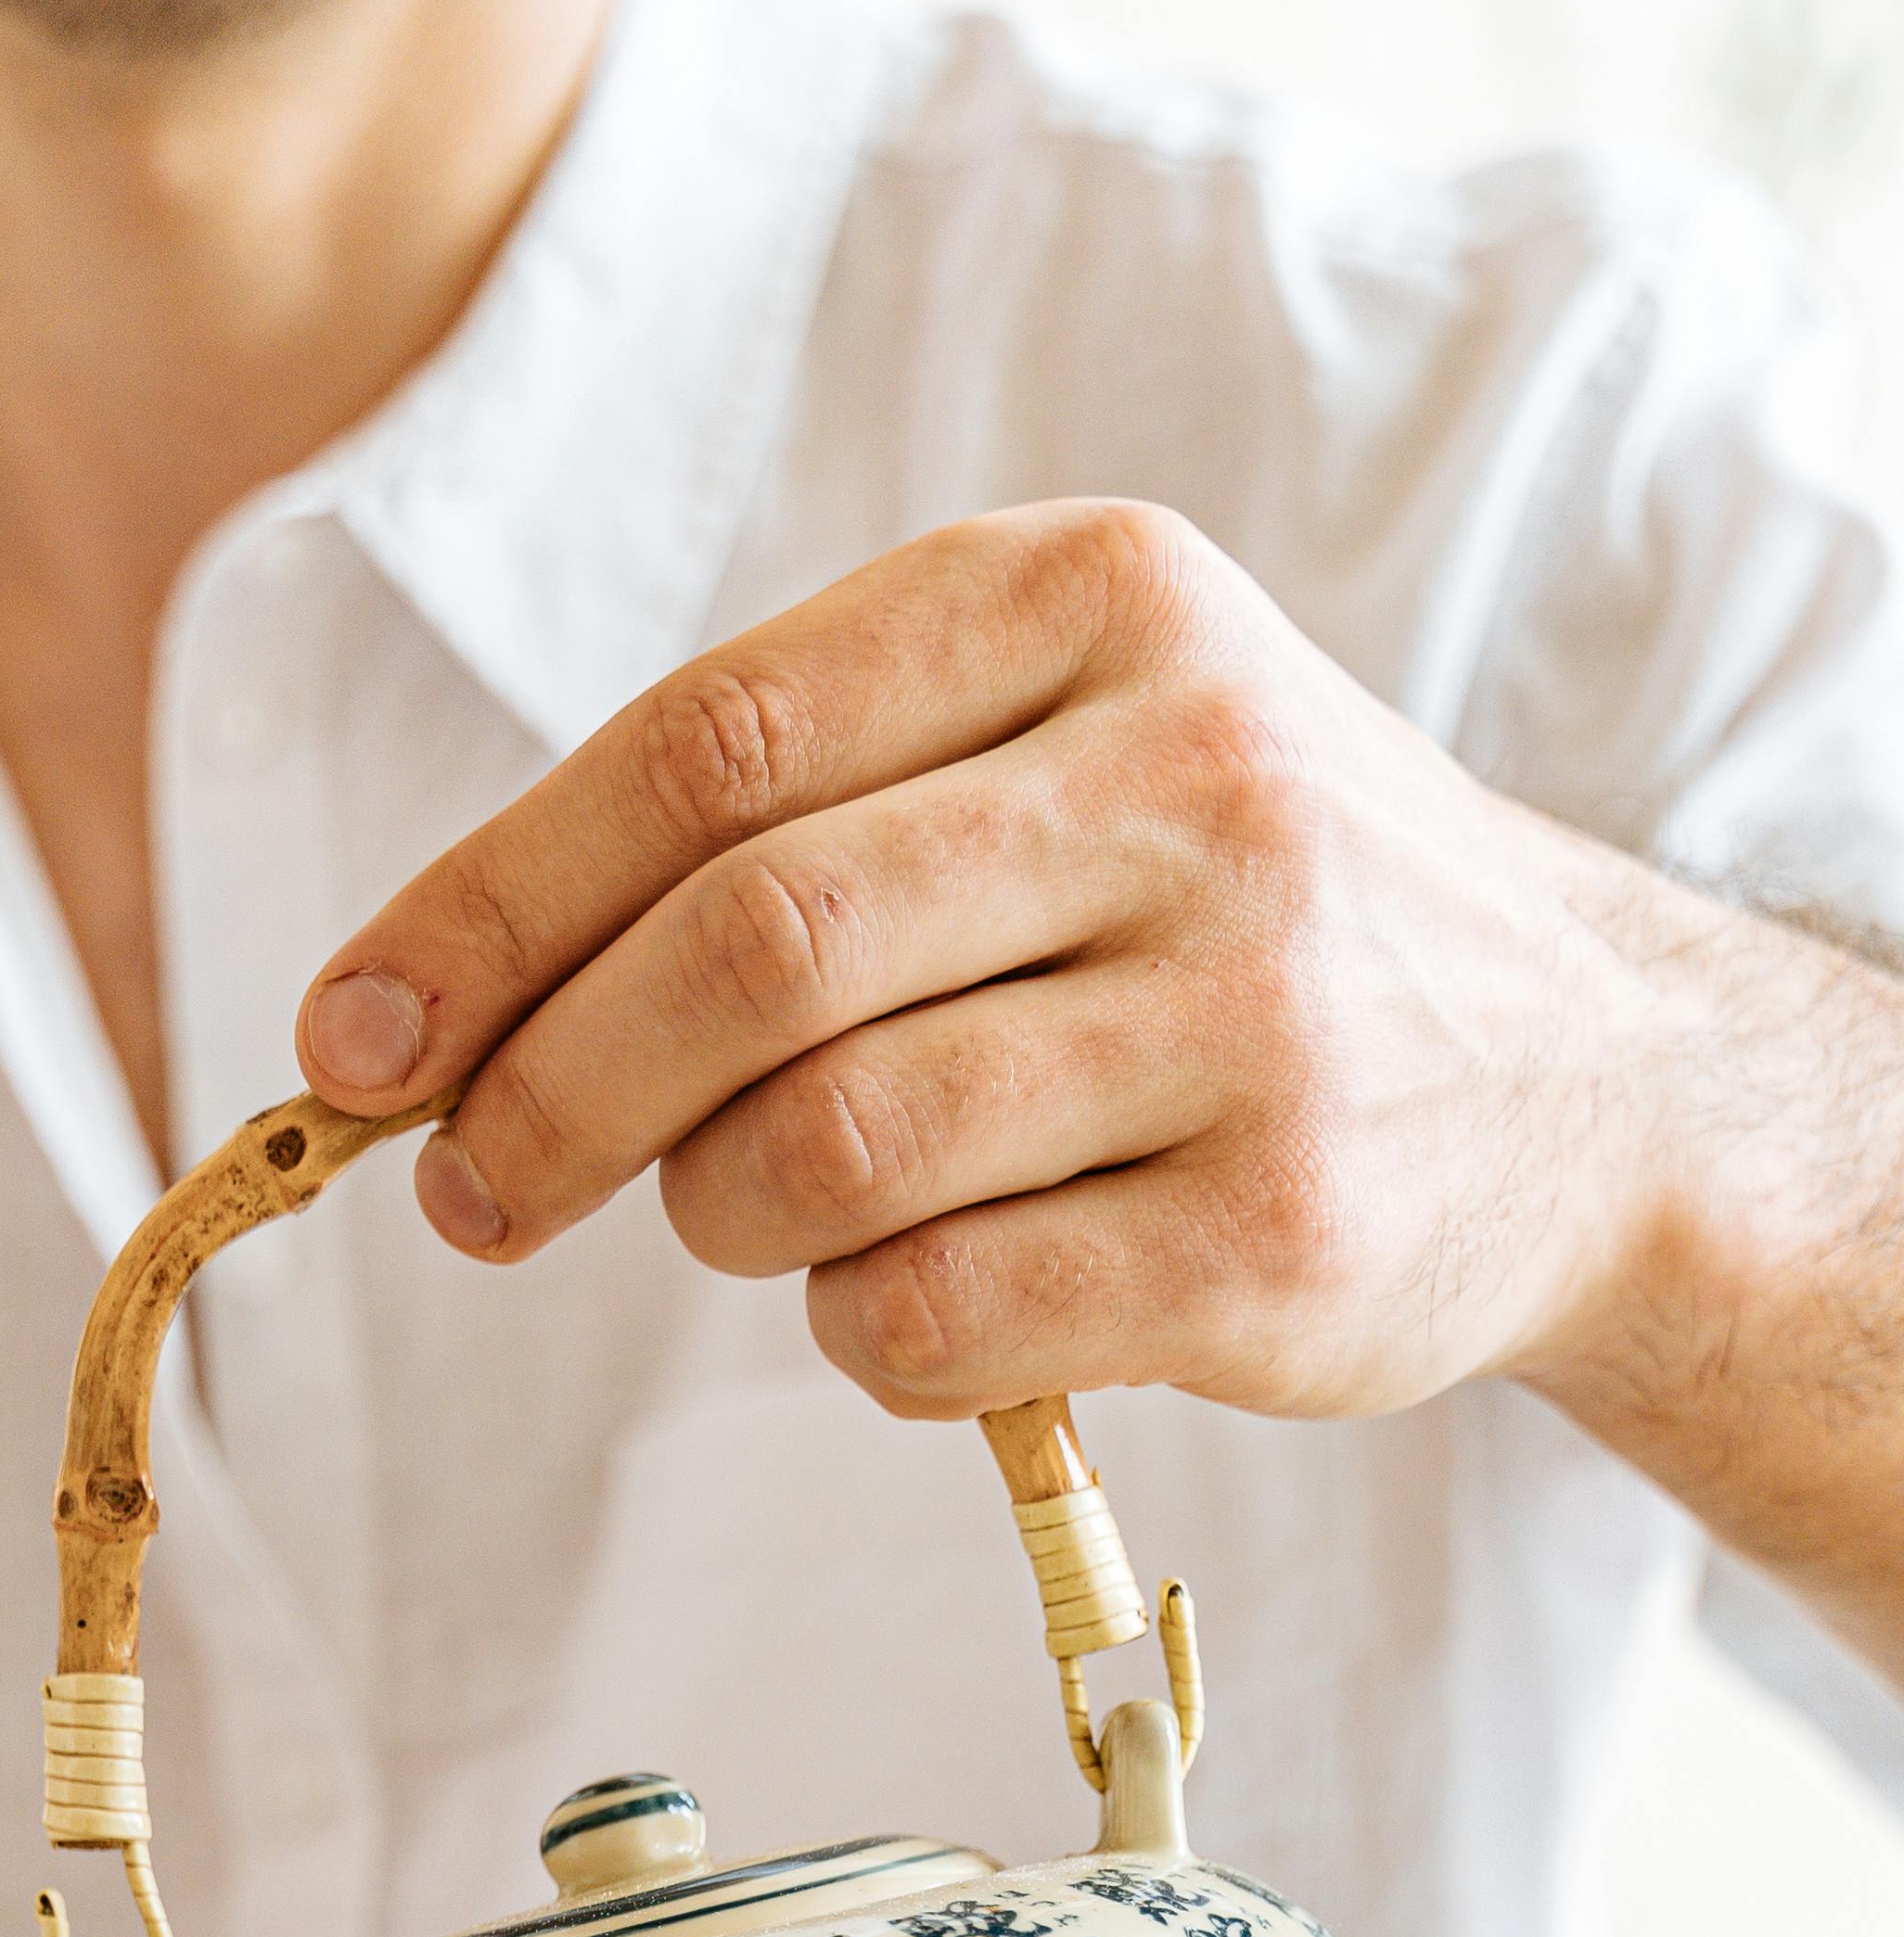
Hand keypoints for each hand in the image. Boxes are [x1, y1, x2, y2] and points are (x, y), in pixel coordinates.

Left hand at [294, 496, 1690, 1433]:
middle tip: (473, 1194)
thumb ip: (769, 828)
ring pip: (828, 1147)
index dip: (487, 911)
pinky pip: (936, 1313)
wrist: (1586, 1074)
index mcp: (1088, 603)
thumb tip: (415, 1018)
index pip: (705, 747)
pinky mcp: (1272, 1236)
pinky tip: (906, 1297)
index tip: (350, 1043)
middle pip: (747, 948)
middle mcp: (1188, 779)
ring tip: (751, 1215)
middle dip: (549, 1094)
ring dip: (719, 1216)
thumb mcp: (1044, 756)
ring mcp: (1251, 1011)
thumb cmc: (1221, 918)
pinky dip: (858, 1333)